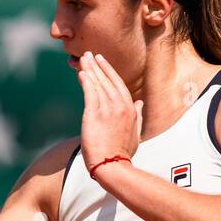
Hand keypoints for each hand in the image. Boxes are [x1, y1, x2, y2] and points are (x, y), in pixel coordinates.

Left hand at [77, 52, 142, 180]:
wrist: (113, 166)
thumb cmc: (122, 153)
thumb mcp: (135, 132)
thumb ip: (137, 116)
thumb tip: (139, 104)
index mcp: (130, 108)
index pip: (118, 84)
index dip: (108, 71)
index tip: (101, 61)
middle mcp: (120, 105)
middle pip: (106, 80)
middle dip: (97, 66)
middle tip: (88, 54)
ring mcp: (107, 109)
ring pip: (97, 84)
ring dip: (89, 69)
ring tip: (82, 59)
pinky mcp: (94, 114)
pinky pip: (89, 93)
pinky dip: (85, 81)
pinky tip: (81, 72)